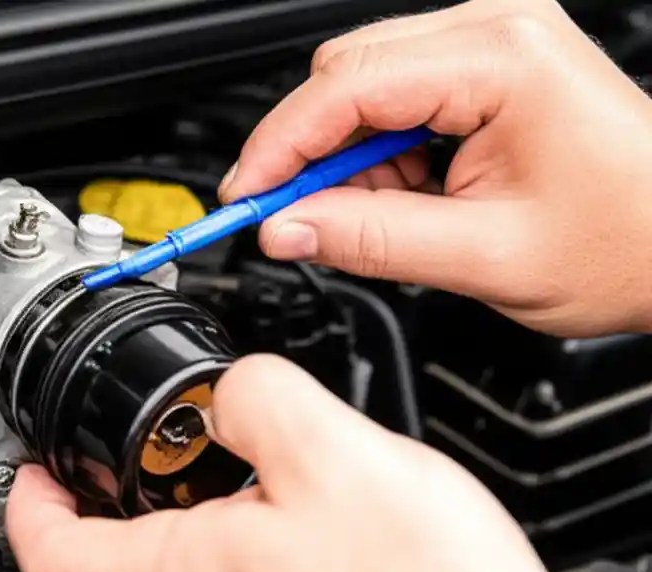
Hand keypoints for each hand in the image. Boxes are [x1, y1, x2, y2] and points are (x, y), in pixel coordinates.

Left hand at [7, 355, 651, 571]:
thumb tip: (229, 388)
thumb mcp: (333, 449)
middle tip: (90, 481)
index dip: (23, 501)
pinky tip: (256, 542)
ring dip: (134, 552)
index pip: (47, 554)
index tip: (36, 466)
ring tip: (172, 497)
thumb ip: (257, 396)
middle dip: (70, 528)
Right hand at [221, 0, 651, 337]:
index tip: (244, 200)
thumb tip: (284, 228)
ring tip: (383, 219)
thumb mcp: (483, 257)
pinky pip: (398, 95)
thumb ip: (369, 239)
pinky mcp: (491, 65)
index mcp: (502, 59)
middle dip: (308, 154)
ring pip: (365, 86)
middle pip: (345, 75)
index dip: (279, 148)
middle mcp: (497, 29)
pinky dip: (381, 152)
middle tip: (292, 221)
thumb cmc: (627, 242)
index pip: (345, 87)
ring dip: (348, 158)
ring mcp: (495, 41)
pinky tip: (406, 196)